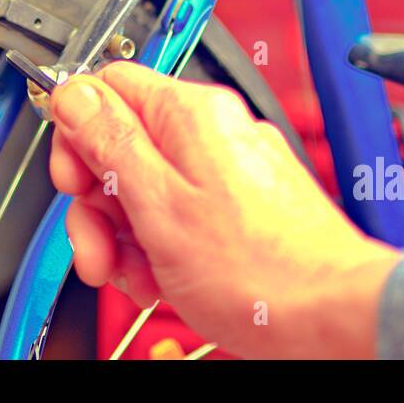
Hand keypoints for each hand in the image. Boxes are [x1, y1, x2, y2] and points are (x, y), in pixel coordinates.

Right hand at [48, 62, 400, 358]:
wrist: (331, 316)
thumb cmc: (259, 270)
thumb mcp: (158, 205)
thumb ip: (109, 142)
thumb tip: (72, 93)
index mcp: (191, 114)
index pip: (108, 85)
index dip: (76, 133)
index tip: (72, 179)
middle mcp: (214, 130)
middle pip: (123, 143)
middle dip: (98, 200)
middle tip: (99, 243)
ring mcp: (230, 169)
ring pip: (148, 185)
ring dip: (125, 234)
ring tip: (135, 273)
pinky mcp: (242, 206)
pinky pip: (180, 213)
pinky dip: (160, 246)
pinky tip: (163, 278)